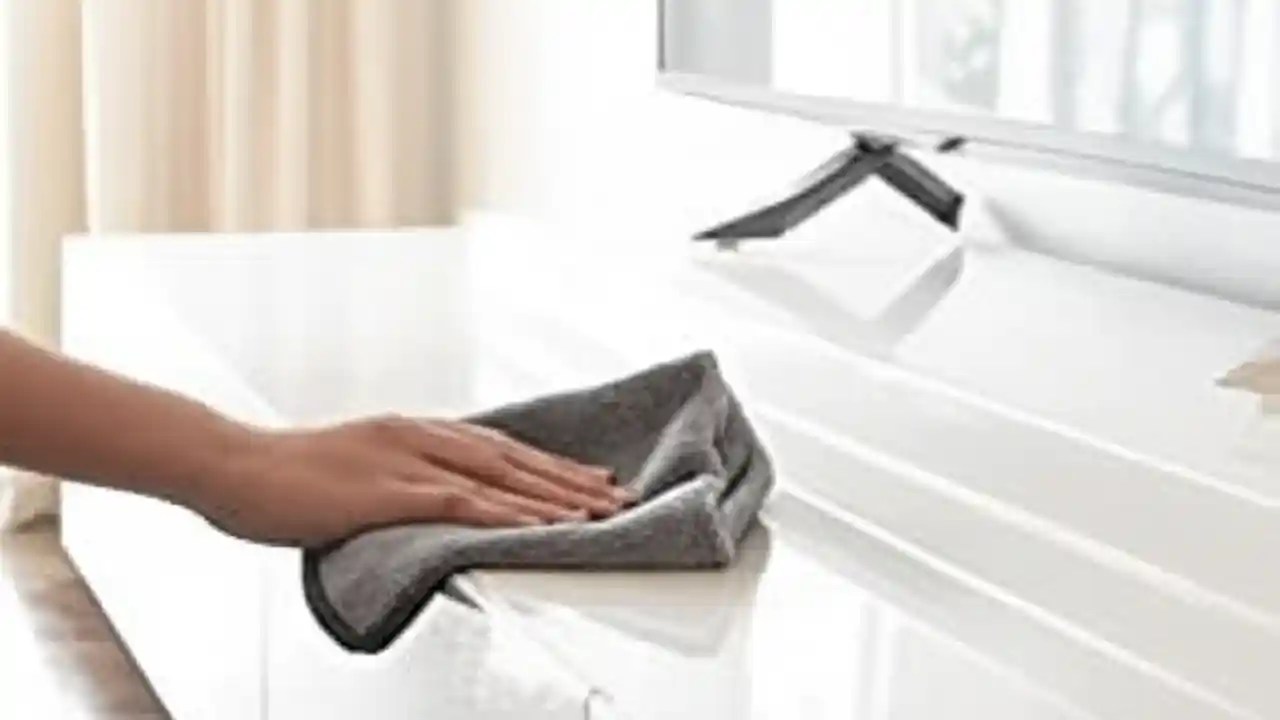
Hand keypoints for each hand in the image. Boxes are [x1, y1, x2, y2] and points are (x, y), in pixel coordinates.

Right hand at [190, 416, 630, 546]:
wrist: (232, 466)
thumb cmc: (287, 474)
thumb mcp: (357, 470)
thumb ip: (400, 479)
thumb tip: (437, 499)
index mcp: (414, 431)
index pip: (498, 448)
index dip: (548, 465)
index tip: (587, 478)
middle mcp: (421, 437)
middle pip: (513, 458)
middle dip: (568, 479)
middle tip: (616, 494)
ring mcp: (407, 460)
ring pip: (499, 478)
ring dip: (554, 496)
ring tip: (598, 511)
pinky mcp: (389, 488)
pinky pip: (461, 501)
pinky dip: (507, 511)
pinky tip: (539, 523)